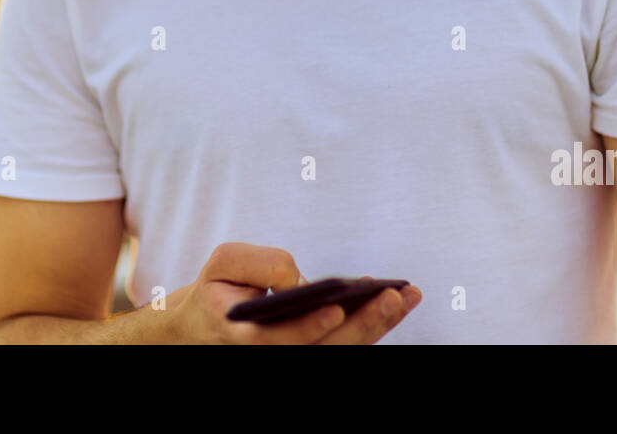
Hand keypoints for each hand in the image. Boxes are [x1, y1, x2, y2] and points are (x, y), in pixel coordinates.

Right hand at [162, 243, 421, 343]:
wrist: (208, 322)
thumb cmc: (220, 287)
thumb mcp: (224, 262)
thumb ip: (259, 262)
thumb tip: (301, 279)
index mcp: (245, 335)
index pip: (280, 340)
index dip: (308, 327)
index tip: (335, 309)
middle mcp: (274, 353)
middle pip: (324, 350)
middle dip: (362, 324)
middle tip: (393, 297)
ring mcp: (296, 354)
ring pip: (342, 349)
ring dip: (379, 325)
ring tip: (409, 295)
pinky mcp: (314, 349)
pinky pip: (348, 343)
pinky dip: (375, 323)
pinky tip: (397, 301)